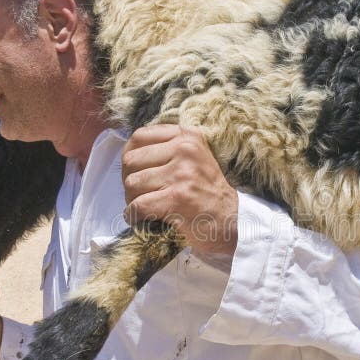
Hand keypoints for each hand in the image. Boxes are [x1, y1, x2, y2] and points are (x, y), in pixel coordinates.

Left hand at [122, 125, 237, 256]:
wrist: (230, 223)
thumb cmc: (208, 194)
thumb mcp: (195, 159)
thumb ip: (167, 149)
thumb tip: (128, 152)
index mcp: (188, 137)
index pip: (139, 137)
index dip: (131, 157)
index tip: (136, 172)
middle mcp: (186, 150)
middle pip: (131, 160)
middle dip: (129, 181)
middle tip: (140, 195)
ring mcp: (182, 174)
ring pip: (132, 183)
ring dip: (132, 200)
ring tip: (144, 208)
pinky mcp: (177, 198)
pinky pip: (138, 205)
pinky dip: (135, 216)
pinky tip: (142, 220)